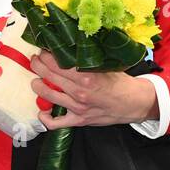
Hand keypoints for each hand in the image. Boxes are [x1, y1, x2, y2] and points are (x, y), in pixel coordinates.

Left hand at [29, 51, 158, 128]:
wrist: (134, 103)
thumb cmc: (120, 82)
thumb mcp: (106, 66)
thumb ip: (87, 60)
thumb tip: (70, 46)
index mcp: (87, 76)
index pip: (58, 63)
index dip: (46, 55)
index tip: (43, 50)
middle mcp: (80, 92)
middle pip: (50, 76)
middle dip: (38, 66)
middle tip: (36, 60)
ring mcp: (78, 108)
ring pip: (49, 96)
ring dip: (38, 86)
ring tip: (36, 80)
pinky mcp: (79, 121)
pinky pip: (56, 123)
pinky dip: (46, 119)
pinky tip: (42, 112)